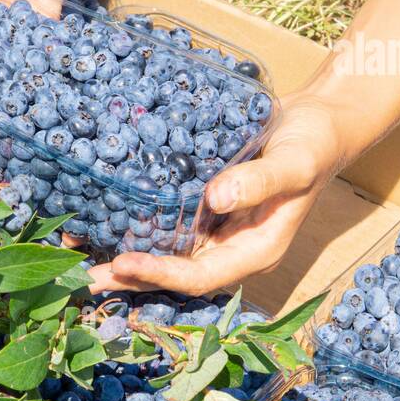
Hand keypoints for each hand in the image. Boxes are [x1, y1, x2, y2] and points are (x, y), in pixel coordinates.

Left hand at [88, 94, 345, 295]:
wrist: (319, 122)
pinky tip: (102, 224)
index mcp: (255, 251)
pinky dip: (136, 228)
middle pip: (174, 275)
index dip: (161, 272)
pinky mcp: (205, 212)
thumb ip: (259, 182)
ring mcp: (216, 233)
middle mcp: (231, 250)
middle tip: (84, 277)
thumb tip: (217, 198)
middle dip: (131, 278)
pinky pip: (167, 227)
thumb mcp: (294, 161)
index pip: (200, 275)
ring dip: (126, 260)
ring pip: (166, 256)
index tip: (123, 262)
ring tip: (80, 259)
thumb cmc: (313, 143)